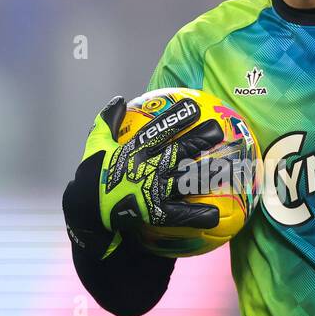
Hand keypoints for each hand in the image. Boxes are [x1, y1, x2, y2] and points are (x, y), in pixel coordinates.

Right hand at [62, 95, 223, 257]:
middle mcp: (147, 168)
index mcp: (134, 150)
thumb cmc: (93, 174)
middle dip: (199, 140)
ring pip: (185, 181)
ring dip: (206, 175)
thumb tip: (120, 99)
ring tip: (228, 170)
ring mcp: (152, 191)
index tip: (193, 107)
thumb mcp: (96, 143)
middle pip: (179, 151)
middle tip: (219, 131)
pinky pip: (180, 214)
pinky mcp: (154, 213)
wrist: (86, 210)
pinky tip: (216, 215)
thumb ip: (108, 120)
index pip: (158, 129)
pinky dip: (197, 215)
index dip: (176, 118)